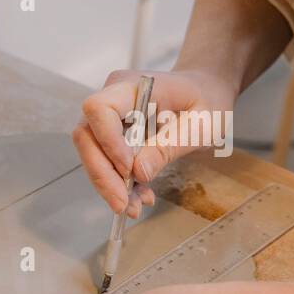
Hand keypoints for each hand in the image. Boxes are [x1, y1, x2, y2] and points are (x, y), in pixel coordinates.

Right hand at [72, 68, 236, 218]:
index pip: (100, 108)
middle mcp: (115, 97)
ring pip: (92, 152)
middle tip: (122, 204)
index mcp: (135, 85)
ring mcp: (111, 115)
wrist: (206, 93)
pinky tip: (139, 196)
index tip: (128, 168)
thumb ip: (168, 147)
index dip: (108, 141)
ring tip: (134, 207)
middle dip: (101, 174)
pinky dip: (119, 183)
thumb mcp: (199, 127)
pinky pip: (106, 160)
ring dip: (109, 184)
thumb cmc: (206, 101)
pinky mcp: (113, 134)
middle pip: (87, 134)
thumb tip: (137, 172)